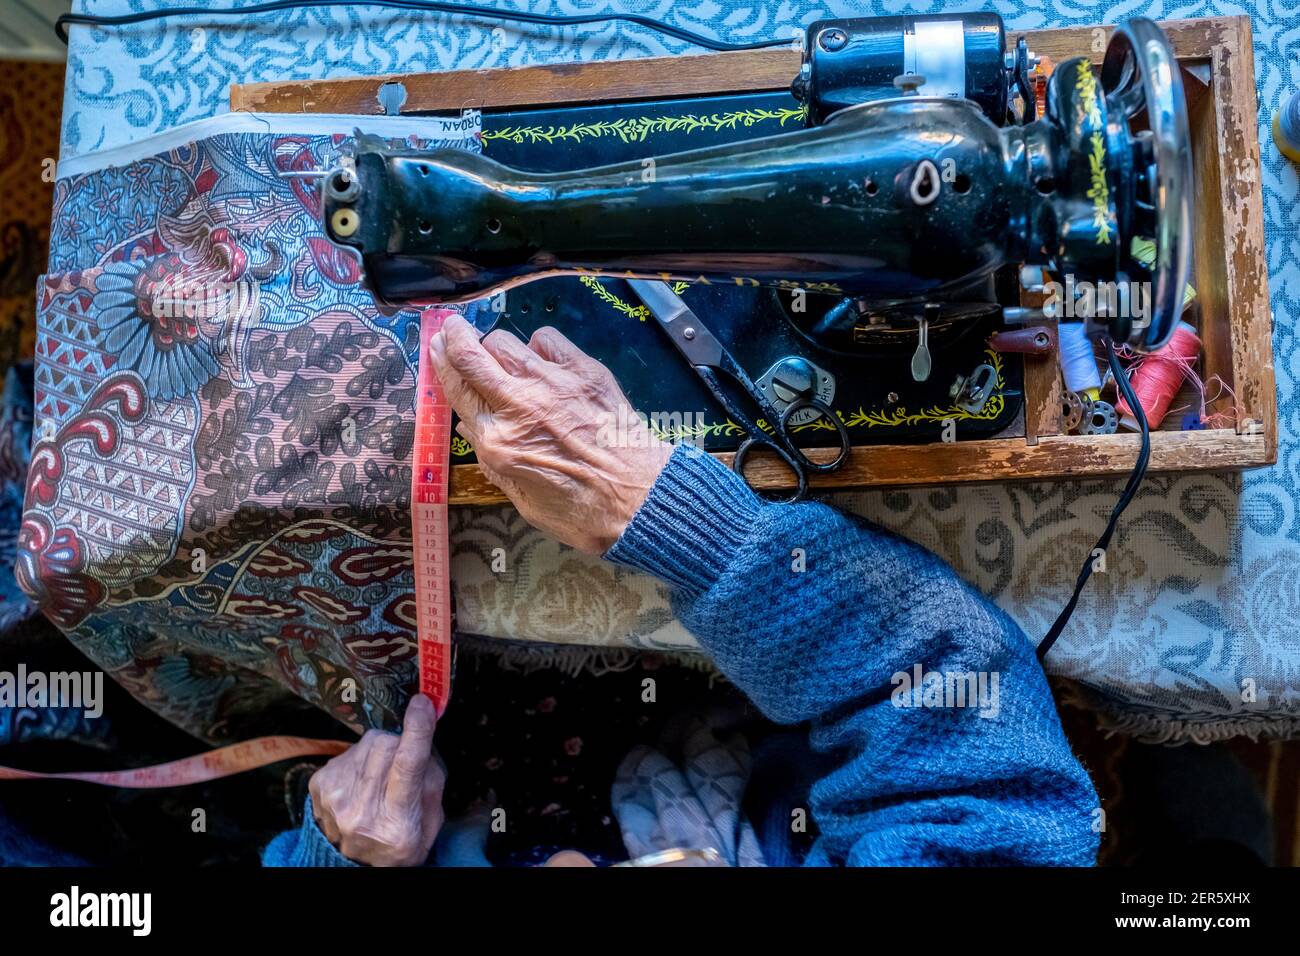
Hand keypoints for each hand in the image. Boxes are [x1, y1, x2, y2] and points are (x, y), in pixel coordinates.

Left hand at [309, 695, 445, 865]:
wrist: (349, 864)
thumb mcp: (429, 826)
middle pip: (385, 746)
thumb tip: (423, 741)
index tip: (422, 704)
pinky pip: (351, 749)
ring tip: (381, 776)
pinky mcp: (319, 783)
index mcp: (396, 825)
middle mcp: (360, 810)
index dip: (416, 731)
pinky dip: (363, 757)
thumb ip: (431, 783)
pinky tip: (363, 779)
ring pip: (368, 742)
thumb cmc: (397, 844)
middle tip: (405, 761)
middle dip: (401, 742)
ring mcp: (335, 797)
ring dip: (382, 749)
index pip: (406, 767)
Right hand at [430, 313, 672, 553]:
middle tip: (453, 330)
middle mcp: (519, 406)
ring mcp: (553, 384)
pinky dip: (539, 346)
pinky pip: (547, 339)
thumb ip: (492, 459)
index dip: (441, 364)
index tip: (436, 348)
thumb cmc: (581, 512)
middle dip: (456, 337)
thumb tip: (471, 427)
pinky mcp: (584, 371)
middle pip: (473, 355)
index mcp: (499, 442)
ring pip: (506, 342)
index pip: (457, 390)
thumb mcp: (521, 499)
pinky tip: (544, 362)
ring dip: (498, 348)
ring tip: (506, 360)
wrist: (640, 499)